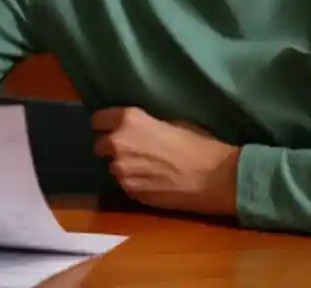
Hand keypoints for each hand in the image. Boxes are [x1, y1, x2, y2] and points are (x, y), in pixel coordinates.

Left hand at [91, 107, 239, 215]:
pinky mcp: (130, 192)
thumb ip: (145, 126)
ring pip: (113, 166)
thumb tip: (137, 130)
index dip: (106, 123)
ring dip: (123, 165)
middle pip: (99, 144)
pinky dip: (134, 181)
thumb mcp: (170, 122)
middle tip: (131, 149)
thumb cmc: (198, 143)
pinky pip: (125, 183)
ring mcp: (121, 171)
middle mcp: (118, 144)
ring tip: (145, 167)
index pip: (98, 119)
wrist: (212, 177)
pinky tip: (152, 181)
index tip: (112, 126)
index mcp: (129, 120)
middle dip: (111, 146)